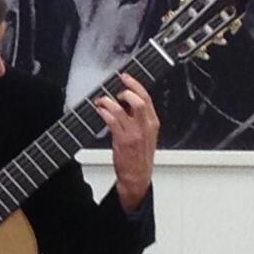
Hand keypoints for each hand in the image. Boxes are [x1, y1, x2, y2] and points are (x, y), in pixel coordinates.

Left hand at [92, 72, 159, 212]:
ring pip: (122, 109)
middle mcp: (146, 126)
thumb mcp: (146, 134)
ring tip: (102, 100)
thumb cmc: (140, 156)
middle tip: (115, 91)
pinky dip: (104, 112)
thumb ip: (139, 118)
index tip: (125, 77)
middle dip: (125, 90)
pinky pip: (112, 121)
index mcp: (153, 122)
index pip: (147, 97)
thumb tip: (125, 101)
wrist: (137, 176)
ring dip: (109, 101)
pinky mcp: (123, 140)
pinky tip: (100, 110)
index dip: (135, 84)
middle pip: (138, 100)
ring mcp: (135, 133)